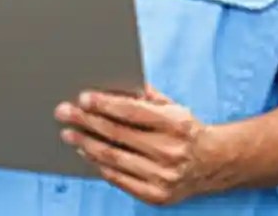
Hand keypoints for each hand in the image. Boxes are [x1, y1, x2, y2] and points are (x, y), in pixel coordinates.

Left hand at [56, 85, 208, 205]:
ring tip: (69, 134)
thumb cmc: (186, 130)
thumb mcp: (173, 106)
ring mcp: (163, 176)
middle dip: (86, 121)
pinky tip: (86, 153)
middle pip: (118, 134)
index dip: (104, 104)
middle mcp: (170, 151)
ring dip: (86, 144)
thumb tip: (115, 83)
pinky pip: (119, 179)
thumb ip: (146, 95)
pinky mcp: (156, 195)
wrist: (213, 163)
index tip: (83, 98)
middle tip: (64, 113)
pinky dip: (99, 165)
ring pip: (114, 158)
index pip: (131, 112)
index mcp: (175, 124)